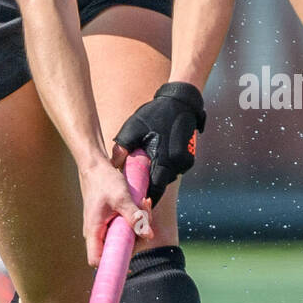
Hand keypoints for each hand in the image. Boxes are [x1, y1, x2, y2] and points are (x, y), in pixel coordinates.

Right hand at [78, 157, 151, 266]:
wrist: (96, 165)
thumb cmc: (104, 181)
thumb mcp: (121, 198)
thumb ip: (134, 217)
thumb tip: (148, 235)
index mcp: (94, 231)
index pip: (97, 260)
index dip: (112, 266)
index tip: (131, 264)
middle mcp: (97, 232)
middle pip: (118, 249)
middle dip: (136, 237)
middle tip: (146, 216)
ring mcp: (104, 227)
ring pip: (124, 237)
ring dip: (139, 224)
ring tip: (144, 204)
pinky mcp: (110, 220)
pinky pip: (125, 226)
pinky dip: (135, 218)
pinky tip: (142, 203)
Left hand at [111, 82, 205, 202]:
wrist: (181, 101)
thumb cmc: (156, 113)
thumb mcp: (134, 128)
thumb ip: (123, 147)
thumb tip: (114, 164)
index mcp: (165, 160)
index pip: (155, 190)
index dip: (145, 197)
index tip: (135, 201)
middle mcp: (177, 164)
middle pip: (161, 184)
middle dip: (149, 186)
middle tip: (136, 184)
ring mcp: (185, 161)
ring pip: (168, 176)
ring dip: (157, 174)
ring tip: (145, 167)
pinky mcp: (188, 156)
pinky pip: (174, 168)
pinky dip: (165, 166)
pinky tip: (157, 156)